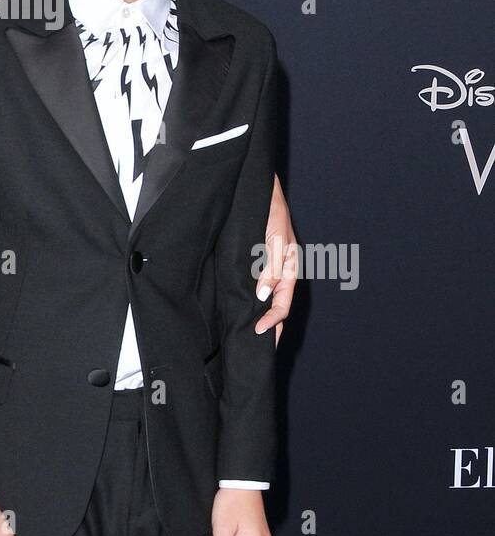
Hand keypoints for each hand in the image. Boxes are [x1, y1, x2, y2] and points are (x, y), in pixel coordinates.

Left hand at [255, 174, 297, 343]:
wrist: (259, 190)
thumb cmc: (270, 211)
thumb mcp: (273, 239)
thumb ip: (270, 267)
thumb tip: (263, 295)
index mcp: (289, 267)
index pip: (283, 303)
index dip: (272, 320)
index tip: (258, 331)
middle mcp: (282, 270)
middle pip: (279, 304)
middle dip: (272, 326)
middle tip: (259, 345)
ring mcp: (271, 266)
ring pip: (269, 297)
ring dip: (263, 315)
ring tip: (252, 333)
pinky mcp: (259, 261)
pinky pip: (259, 286)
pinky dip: (255, 300)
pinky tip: (245, 307)